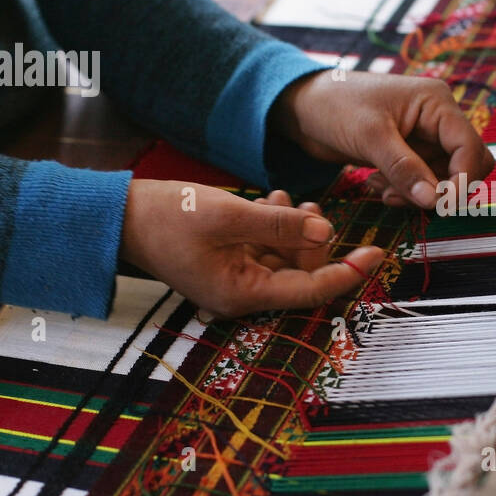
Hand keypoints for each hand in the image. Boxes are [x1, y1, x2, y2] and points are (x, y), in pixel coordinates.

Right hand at [120, 180, 383, 318]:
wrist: (119, 216)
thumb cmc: (167, 217)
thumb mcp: (230, 215)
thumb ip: (280, 226)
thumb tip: (325, 234)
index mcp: (243, 294)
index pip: (310, 291)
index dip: (348, 272)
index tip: (377, 253)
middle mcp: (242, 295)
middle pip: (301, 275)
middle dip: (314, 242)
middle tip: (314, 208)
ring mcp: (234, 281)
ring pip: (286, 260)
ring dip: (295, 231)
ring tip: (287, 200)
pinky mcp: (228, 264)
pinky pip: (265, 251)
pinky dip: (275, 228)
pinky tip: (271, 202)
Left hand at [271, 71, 494, 208]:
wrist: (302, 106)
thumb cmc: (334, 105)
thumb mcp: (369, 137)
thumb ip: (404, 168)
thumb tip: (436, 201)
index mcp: (437, 102)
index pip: (470, 147)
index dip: (462, 180)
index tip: (441, 206)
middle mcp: (438, 118)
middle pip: (467, 164)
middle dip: (442, 188)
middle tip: (408, 199)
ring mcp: (424, 137)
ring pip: (443, 178)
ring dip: (415, 192)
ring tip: (379, 187)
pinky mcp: (409, 153)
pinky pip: (421, 181)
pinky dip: (403, 191)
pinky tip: (374, 183)